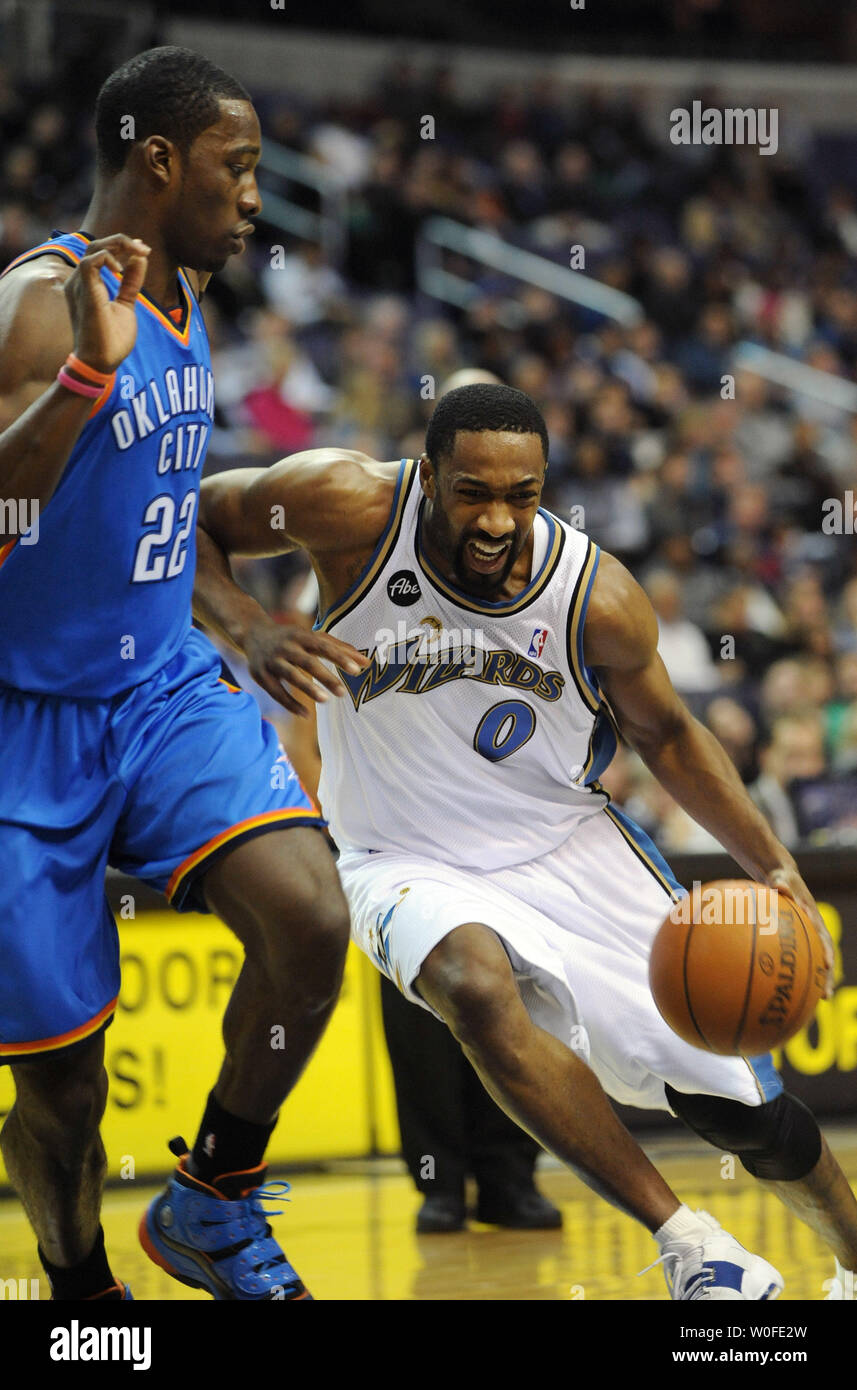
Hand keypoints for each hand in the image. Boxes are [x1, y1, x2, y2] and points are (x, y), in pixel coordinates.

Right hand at [64, 234, 149, 374]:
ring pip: (93, 247)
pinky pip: (89, 262)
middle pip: (96, 245)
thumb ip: (131, 282)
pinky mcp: (83, 291)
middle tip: (145, 249)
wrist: (101, 362)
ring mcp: (79, 285)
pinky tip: (120, 271)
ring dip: (118, 245)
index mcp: (88, 284)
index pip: (101, 252)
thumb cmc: (111, 340)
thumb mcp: (126, 304)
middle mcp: (80, 281)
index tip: (144, 251)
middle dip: (123, 241)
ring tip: (139, 252)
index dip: (122, 246)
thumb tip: (139, 259)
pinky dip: (107, 259)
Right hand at [244, 618, 368, 717]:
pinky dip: (290, 704)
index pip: (323, 646)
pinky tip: (305, 714)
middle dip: (325, 677)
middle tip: (342, 692)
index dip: (339, 657)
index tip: (357, 669)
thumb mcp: (312, 637)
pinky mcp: (260, 675)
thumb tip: (366, 663)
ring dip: (307, 688)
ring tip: (325, 700)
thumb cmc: (291, 637)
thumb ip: (339, 648)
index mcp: (301, 636)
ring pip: (290, 675)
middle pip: (307, 662)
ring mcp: (272, 660)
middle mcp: (286, 646)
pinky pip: (276, 692)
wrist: (252, 632)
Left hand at [766, 866, 834, 999]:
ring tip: (816, 1002)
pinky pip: (800, 960)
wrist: (783, 880)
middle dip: (827, 977)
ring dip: (817, 981)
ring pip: (815, 963)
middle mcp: (815, 931)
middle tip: (826, 995)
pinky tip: (787, 991)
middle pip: (825, 958)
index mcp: (813, 918)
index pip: (823, 937)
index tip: (828, 964)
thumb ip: (783, 884)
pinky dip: (798, 974)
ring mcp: (808, 938)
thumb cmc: (782, 880)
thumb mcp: (782, 879)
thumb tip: (780, 888)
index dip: (827, 951)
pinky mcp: (799, 942)